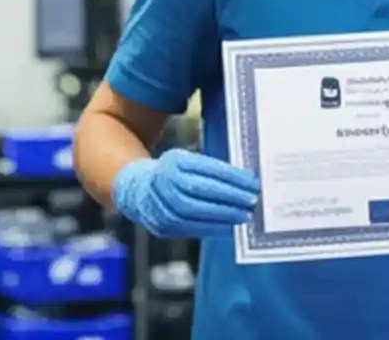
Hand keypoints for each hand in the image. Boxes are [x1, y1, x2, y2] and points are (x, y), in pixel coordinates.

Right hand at [112, 148, 259, 237]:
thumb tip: (245, 182)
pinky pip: (190, 228)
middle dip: (230, 196)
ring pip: (195, 211)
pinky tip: (229, 226)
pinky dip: (213, 228)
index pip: (206, 168)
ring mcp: (160, 204)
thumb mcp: (187, 162)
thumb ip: (210, 170)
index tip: (252, 182)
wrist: (136, 190)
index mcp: (172, 161)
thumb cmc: (171, 174)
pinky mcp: (162, 225)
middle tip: (252, 200)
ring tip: (244, 215)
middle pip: (200, 189)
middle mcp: (163, 181)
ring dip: (223, 214)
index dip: (231, 177)